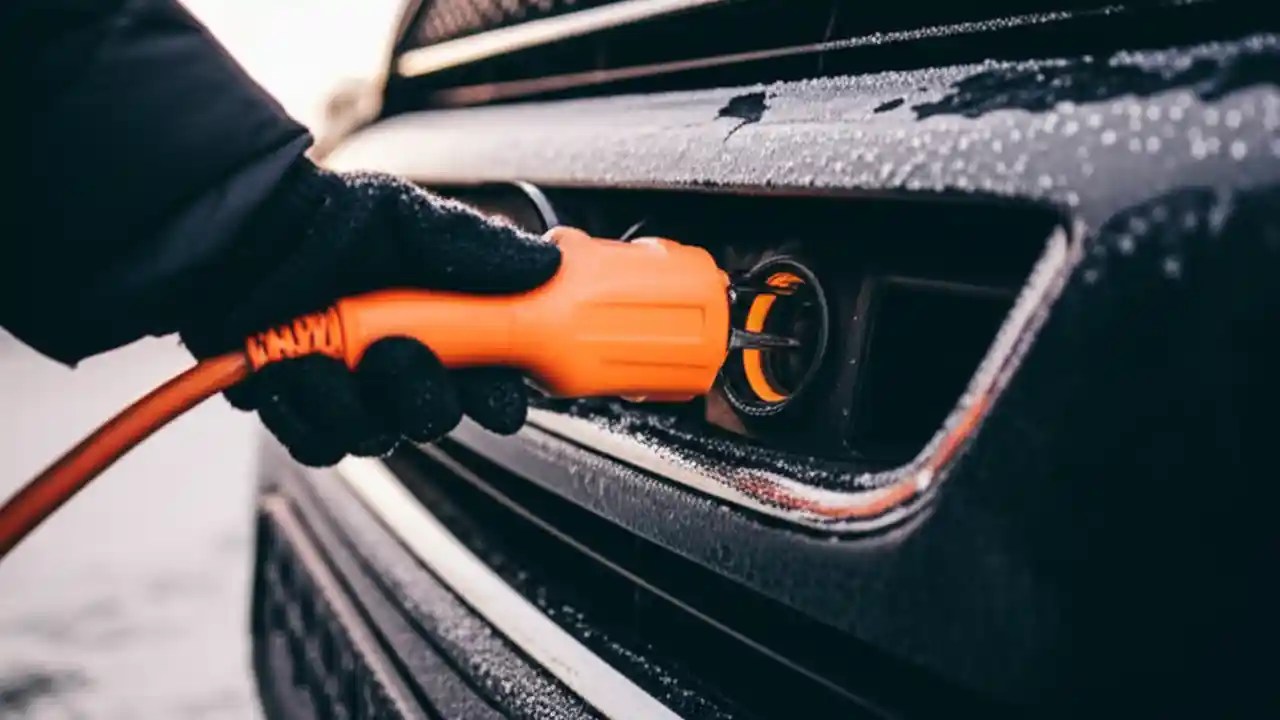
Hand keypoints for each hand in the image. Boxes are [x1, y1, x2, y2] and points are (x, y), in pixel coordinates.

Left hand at [180, 161, 560, 465]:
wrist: (231, 229)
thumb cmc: (318, 217)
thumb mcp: (404, 217)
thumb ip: (472, 246)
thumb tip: (543, 264)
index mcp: (440, 325)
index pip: (490, 381)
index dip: (498, 399)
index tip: (497, 399)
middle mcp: (401, 364)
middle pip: (435, 419)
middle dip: (419, 394)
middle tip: (393, 352)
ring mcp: (351, 391)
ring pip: (377, 436)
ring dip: (348, 399)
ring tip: (316, 352)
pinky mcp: (300, 409)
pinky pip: (319, 443)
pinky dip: (303, 410)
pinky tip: (288, 368)